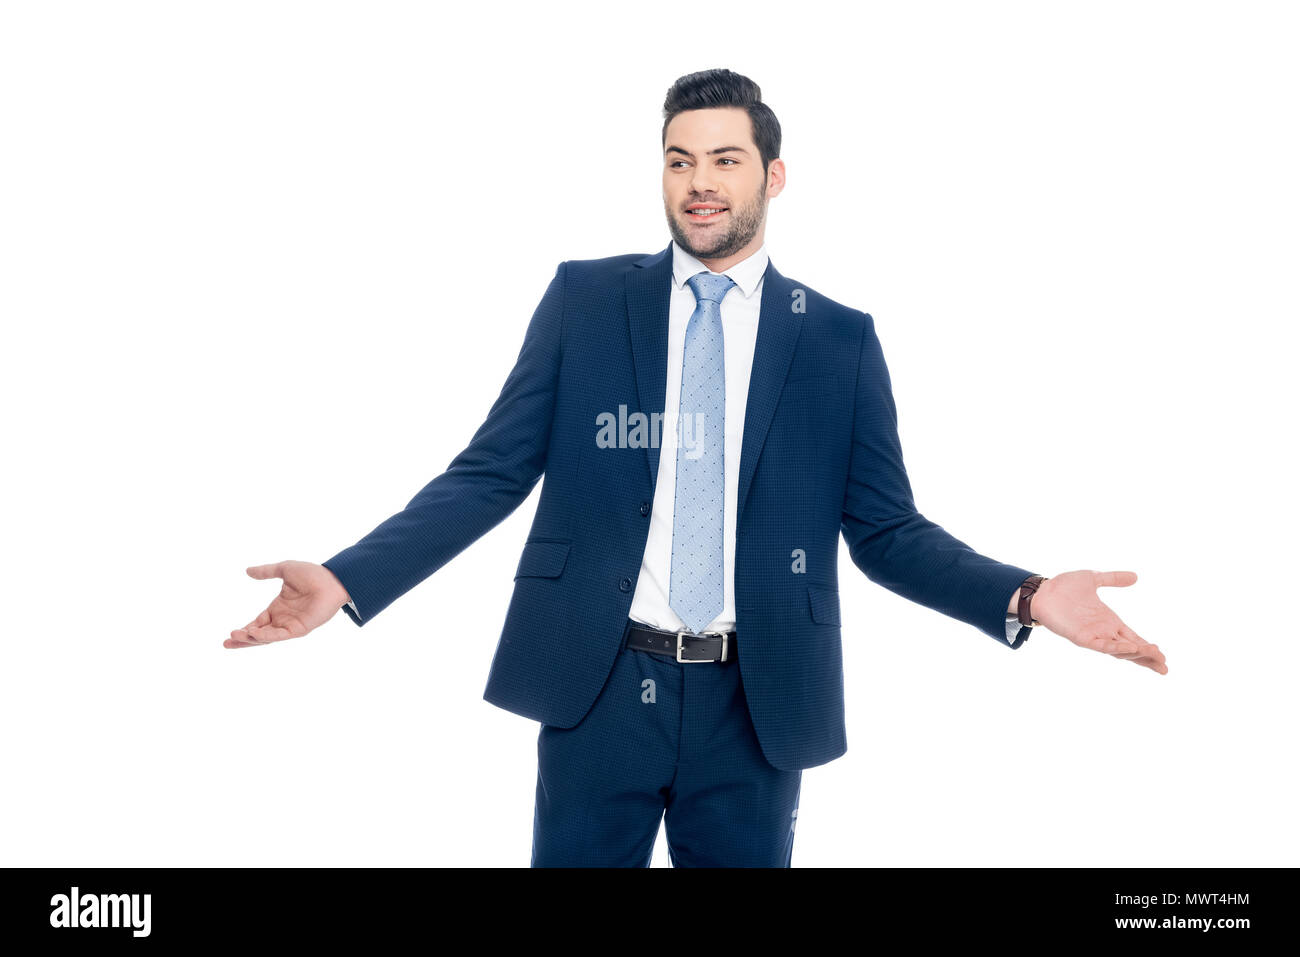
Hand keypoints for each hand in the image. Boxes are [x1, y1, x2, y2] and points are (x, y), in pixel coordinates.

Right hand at [226, 561, 350, 648]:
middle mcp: (283, 619)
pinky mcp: (300, 628)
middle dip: (243, 640)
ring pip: (267, 637)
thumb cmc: (313, 574)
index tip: (230, 633)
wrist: (332, 578)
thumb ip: (266, 572)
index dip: (245, 629)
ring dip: (250, 638)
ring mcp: (291, 625)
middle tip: (226, 643)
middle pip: (259, 634)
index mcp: (278, 608)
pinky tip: (253, 634)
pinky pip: (280, 635)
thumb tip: (247, 571)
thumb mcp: (284, 570)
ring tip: (234, 637)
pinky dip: (266, 636)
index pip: (258, 623)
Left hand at [1031, 570, 1166, 674]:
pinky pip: (1101, 646)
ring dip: (1137, 654)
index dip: (1148, 647)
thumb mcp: (1093, 579)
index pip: (1133, 638)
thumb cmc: (1064, 587)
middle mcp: (1103, 631)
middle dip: (1148, 658)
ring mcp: (1093, 635)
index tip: (1163, 656)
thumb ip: (1113, 579)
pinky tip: (1130, 648)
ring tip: (1155, 656)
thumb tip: (1135, 576)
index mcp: (1109, 621)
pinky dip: (1116, 648)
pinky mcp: (1081, 637)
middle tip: (1164, 667)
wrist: (1042, 590)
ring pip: (1119, 651)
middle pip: (1131, 650)